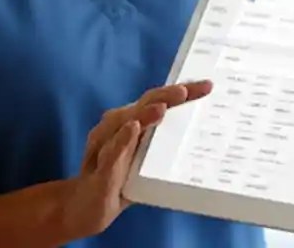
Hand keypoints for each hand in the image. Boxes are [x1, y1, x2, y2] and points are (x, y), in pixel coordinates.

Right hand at [61, 80, 213, 238]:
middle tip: (187, 91)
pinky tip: (132, 129)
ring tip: (162, 107)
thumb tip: (206, 140)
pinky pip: (112, 150)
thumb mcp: (148, 162)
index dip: (182, 91)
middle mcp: (121, 128)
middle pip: (145, 104)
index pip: (160, 101)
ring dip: (145, 114)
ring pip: (126, 122)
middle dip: (167, 95)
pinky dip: (122, 139)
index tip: (207, 85)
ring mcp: (108, 145)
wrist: (86, 207)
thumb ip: (168, 148)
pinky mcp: (101, 168)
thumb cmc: (121, 178)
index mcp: (135, 124)